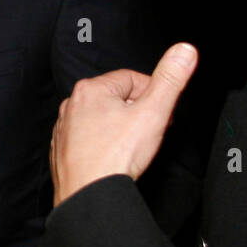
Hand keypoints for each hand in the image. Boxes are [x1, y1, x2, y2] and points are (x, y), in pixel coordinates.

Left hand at [50, 43, 196, 206]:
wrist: (89, 195)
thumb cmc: (116, 157)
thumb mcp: (154, 112)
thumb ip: (170, 79)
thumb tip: (184, 51)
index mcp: (91, 89)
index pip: (132, 79)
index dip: (153, 95)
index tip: (163, 112)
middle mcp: (72, 105)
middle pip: (116, 99)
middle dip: (137, 112)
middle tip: (150, 131)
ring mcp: (64, 129)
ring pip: (102, 120)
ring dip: (120, 128)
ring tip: (132, 147)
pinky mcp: (62, 151)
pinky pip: (89, 140)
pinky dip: (103, 145)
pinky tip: (114, 158)